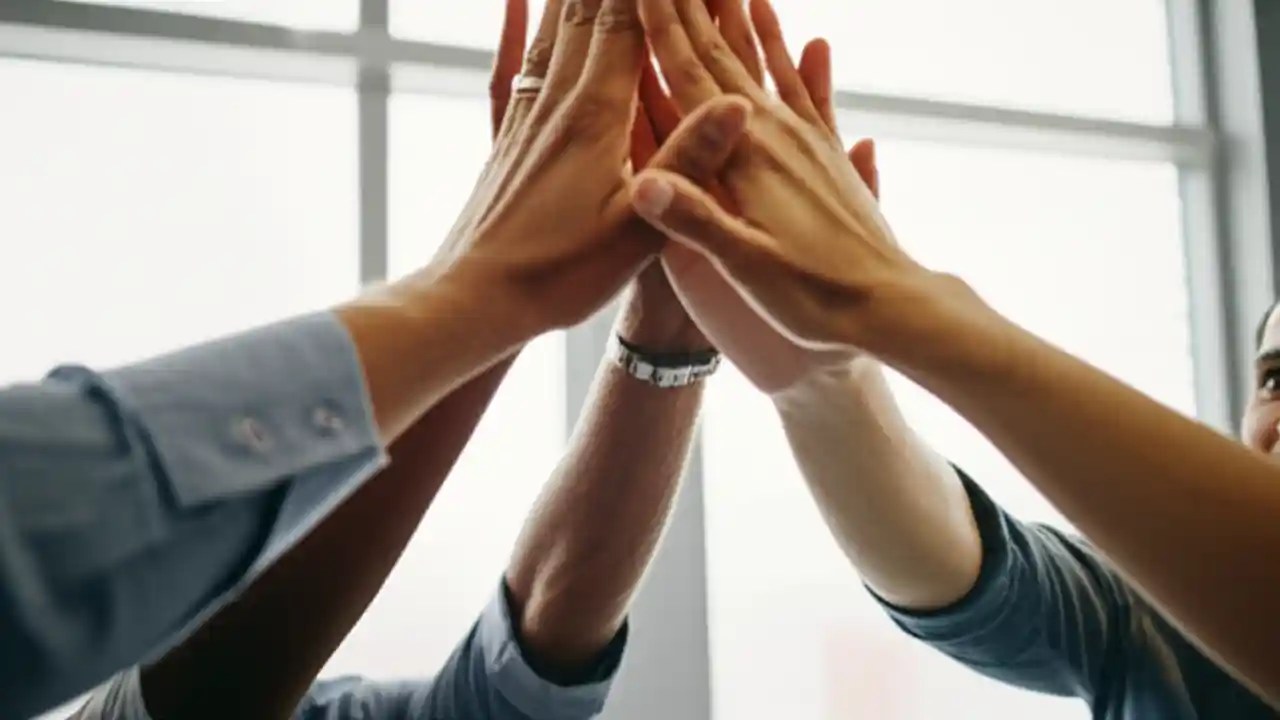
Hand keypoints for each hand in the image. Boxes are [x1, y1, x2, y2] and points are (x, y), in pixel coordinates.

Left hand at [428, 0, 753, 342]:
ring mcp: (528, 116)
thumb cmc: (560, 273)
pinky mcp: (508, 136)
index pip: (629, 22)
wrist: (476, 299)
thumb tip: (740, 103)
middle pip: (588, 7)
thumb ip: (688, 163)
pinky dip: (518, 23)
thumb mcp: (640, 226)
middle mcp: (559, 103)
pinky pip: (516, 61)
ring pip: (551, 26)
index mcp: (597, 119)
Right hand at [633, 0, 985, 375]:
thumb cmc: (815, 297)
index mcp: (747, 157)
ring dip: (746, 21)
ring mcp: (808, 142)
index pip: (689, 77)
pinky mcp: (831, 158)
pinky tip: (812, 41)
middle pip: (723, 56)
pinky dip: (801, 62)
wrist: (890, 307)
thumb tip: (644, 183)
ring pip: (768, 65)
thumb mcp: (745, 266)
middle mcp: (777, 135)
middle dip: (693, 9)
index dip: (660, 28)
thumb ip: (695, 220)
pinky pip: (810, 95)